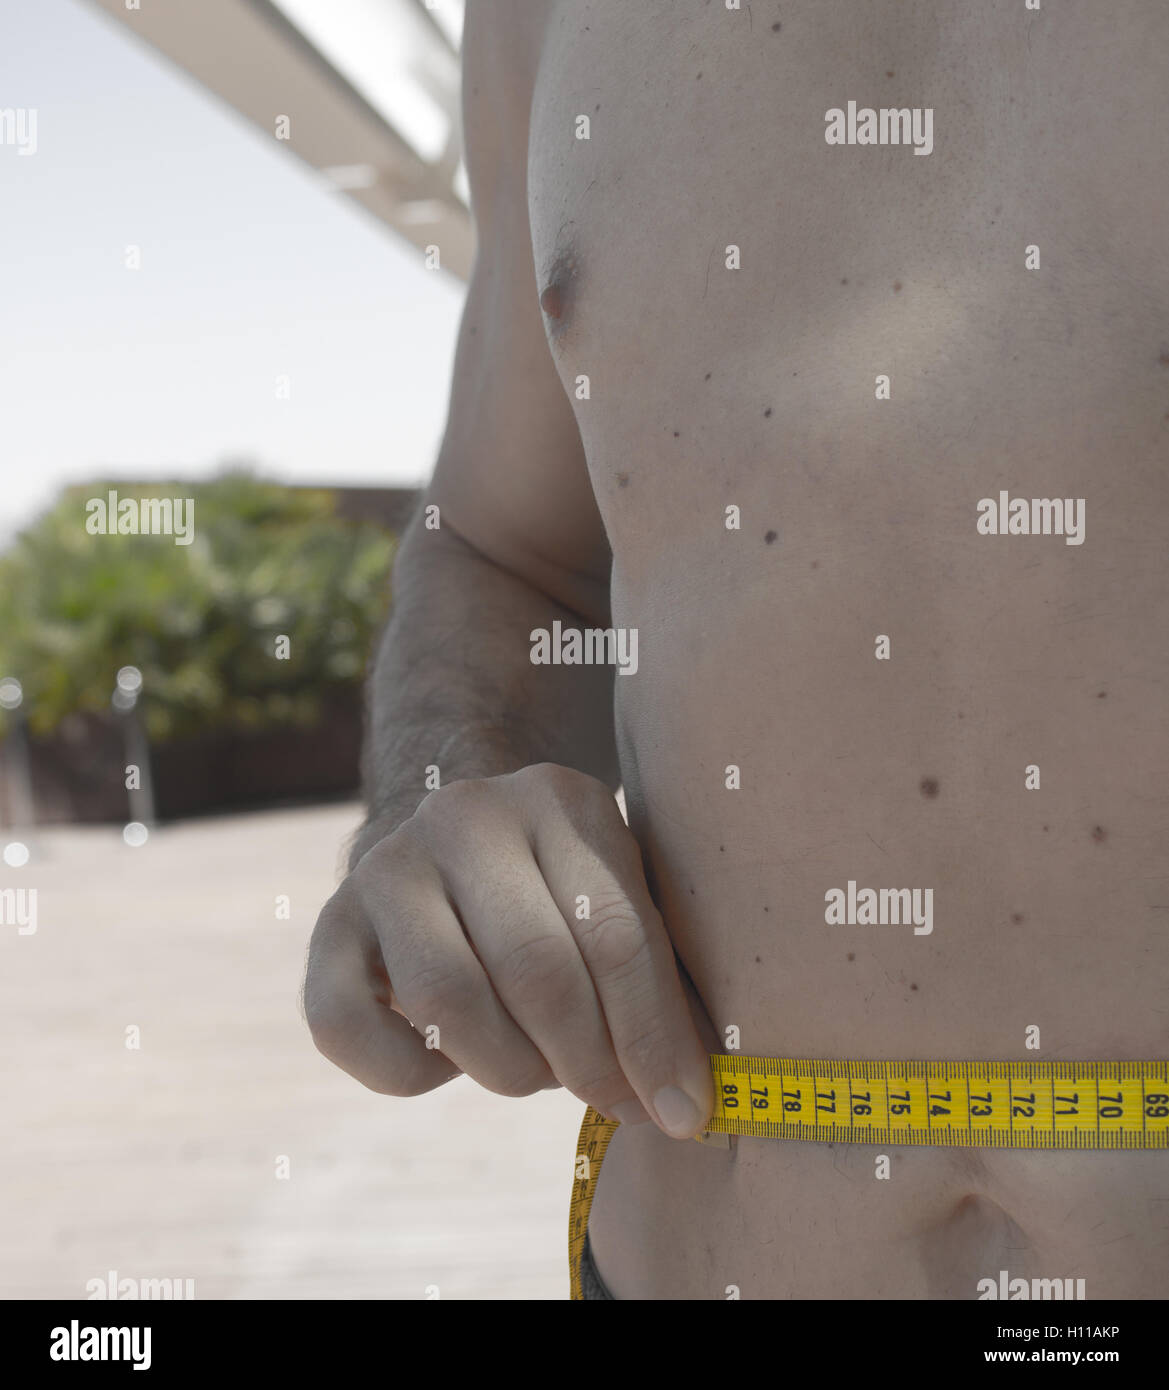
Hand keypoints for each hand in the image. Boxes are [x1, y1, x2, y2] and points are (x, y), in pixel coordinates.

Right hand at [304, 763, 713, 1137]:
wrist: (449, 844)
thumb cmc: (561, 897)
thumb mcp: (618, 899)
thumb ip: (656, 980)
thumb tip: (689, 1104)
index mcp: (560, 800)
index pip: (615, 932)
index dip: (652, 1037)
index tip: (683, 1110)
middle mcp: (466, 817)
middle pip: (536, 968)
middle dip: (586, 1060)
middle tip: (610, 1097)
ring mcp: (388, 866)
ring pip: (448, 999)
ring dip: (507, 1069)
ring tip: (536, 1070)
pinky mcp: (329, 925)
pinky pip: (350, 1029)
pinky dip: (409, 1075)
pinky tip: (449, 1061)